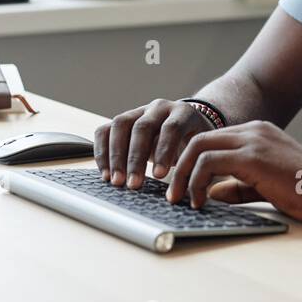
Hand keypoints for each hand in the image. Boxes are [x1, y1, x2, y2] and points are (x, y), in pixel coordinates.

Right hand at [94, 99, 217, 188]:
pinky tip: (106, 173)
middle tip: (133, 185)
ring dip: (115, 156)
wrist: (187, 125)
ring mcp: (138, 111)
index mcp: (183, 113)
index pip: (171, 128)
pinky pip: (104, 131)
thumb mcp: (200, 150)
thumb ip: (194, 165)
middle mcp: (159, 108)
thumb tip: (183, 193)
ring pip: (119, 125)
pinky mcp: (122, 121)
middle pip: (142, 127)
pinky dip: (102, 152)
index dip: (164, 151)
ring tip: (116, 182)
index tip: (158, 177)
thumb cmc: (194, 143)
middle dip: (135, 158)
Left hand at [163, 120, 301, 223]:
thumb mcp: (265, 186)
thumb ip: (237, 187)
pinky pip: (209, 162)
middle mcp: (253, 131)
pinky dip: (196, 181)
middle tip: (171, 192)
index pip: (211, 140)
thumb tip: (209, 195)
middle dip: (178, 166)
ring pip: (198, 147)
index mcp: (257, 134)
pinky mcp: (254, 157)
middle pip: (198, 139)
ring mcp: (253, 141)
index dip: (189, 161)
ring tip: (180, 200)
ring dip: (182, 175)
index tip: (180, 184)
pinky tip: (199, 201)